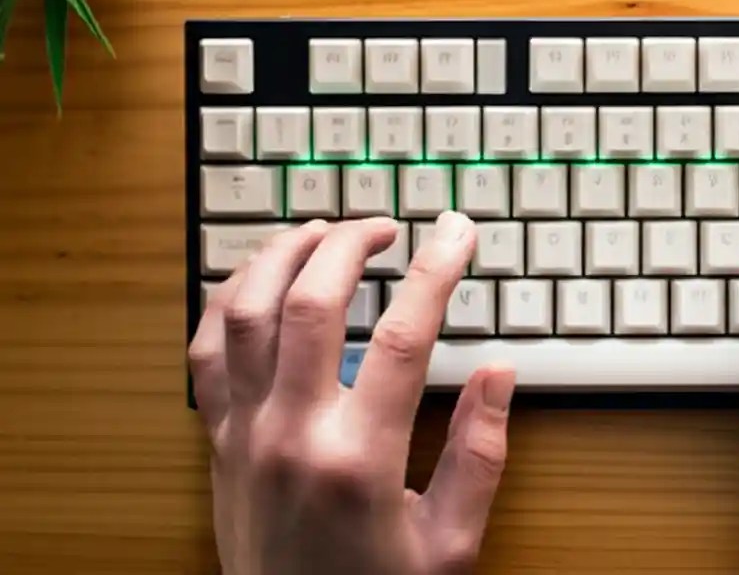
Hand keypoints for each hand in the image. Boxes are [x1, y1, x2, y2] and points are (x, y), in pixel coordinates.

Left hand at [188, 213, 513, 574]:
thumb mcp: (451, 543)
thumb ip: (480, 455)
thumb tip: (499, 374)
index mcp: (358, 460)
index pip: (404, 336)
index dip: (437, 270)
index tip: (457, 233)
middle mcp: (291, 435)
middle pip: (309, 302)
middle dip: (350, 244)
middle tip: (385, 227)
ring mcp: (243, 435)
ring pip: (243, 313)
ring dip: (280, 256)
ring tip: (320, 233)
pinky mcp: (217, 443)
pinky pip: (206, 352)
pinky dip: (228, 301)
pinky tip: (259, 281)